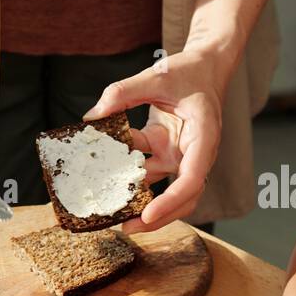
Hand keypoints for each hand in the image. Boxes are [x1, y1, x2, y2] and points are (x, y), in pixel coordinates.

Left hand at [84, 47, 228, 233]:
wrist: (203, 67)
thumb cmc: (189, 71)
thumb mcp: (156, 75)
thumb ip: (123, 93)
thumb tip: (92, 117)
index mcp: (203, 138)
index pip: (192, 179)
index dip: (170, 201)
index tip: (148, 215)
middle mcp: (196, 153)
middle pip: (183, 198)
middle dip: (158, 217)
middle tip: (126, 228)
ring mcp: (181, 155)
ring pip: (165, 189)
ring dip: (140, 200)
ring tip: (111, 210)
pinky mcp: (167, 151)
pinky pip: (149, 170)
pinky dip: (129, 174)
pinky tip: (106, 175)